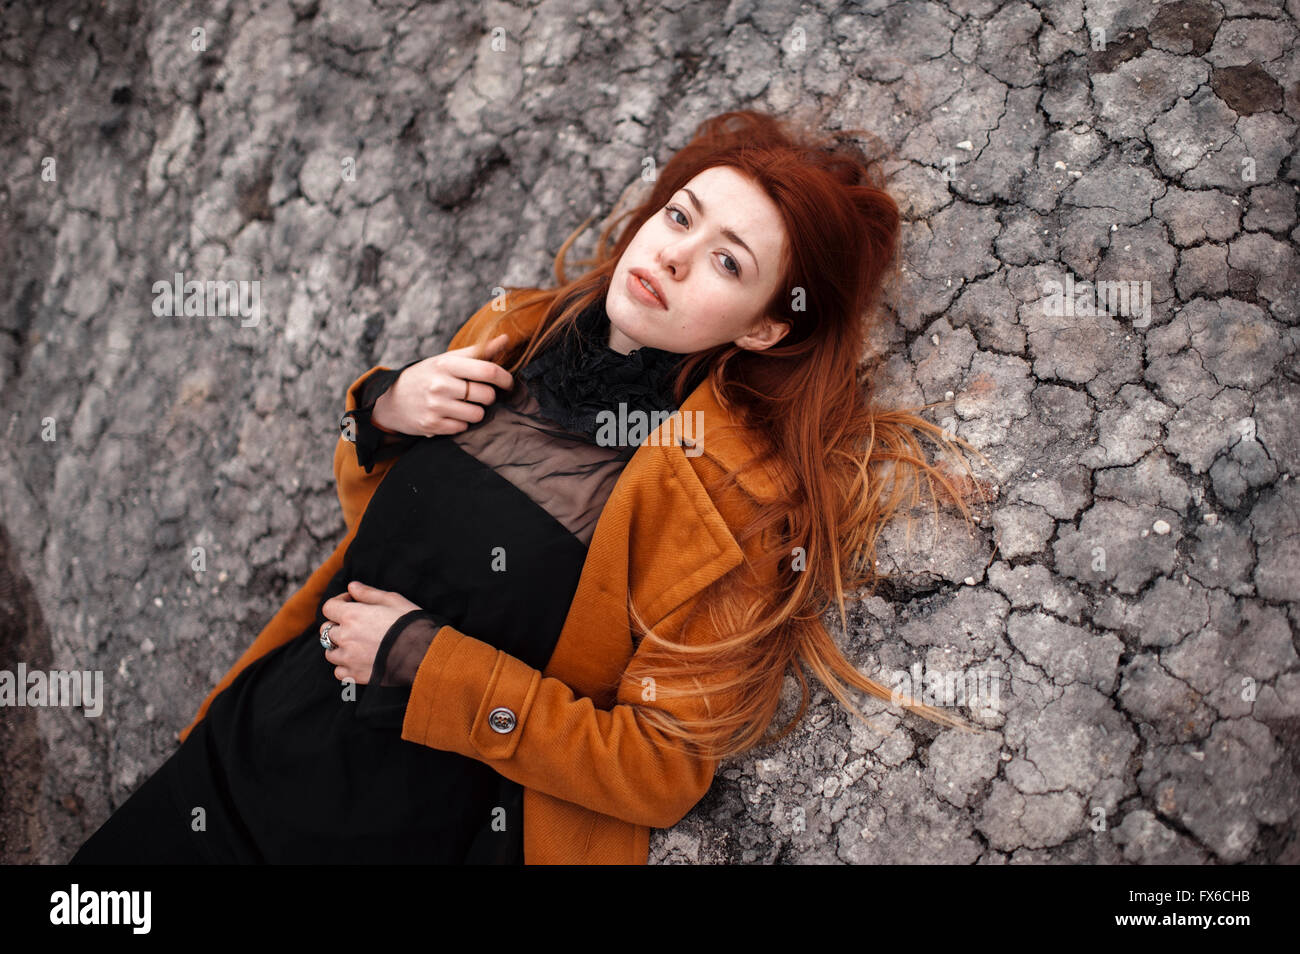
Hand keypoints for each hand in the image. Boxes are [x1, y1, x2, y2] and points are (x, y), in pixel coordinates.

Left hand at [319, 581, 421, 685]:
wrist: (423, 653)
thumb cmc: (410, 623)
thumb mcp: (392, 600)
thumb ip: (368, 593)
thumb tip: (351, 586)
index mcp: (352, 615)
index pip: (328, 608)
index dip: (339, 603)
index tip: (352, 603)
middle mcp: (345, 637)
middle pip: (327, 630)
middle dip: (338, 625)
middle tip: (356, 625)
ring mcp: (349, 658)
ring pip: (330, 652)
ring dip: (339, 647)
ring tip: (356, 645)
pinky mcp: (356, 675)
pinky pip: (339, 672)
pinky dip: (344, 667)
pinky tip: (357, 661)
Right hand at [372, 333, 514, 436]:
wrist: (391, 399)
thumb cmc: (426, 376)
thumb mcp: (447, 360)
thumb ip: (478, 351)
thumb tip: (506, 338)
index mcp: (446, 364)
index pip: (488, 370)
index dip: (505, 378)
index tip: (508, 383)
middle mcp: (440, 384)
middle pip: (487, 395)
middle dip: (488, 396)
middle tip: (478, 394)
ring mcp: (435, 406)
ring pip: (478, 414)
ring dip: (476, 411)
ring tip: (463, 405)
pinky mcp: (432, 425)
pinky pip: (463, 427)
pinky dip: (461, 423)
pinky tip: (450, 415)